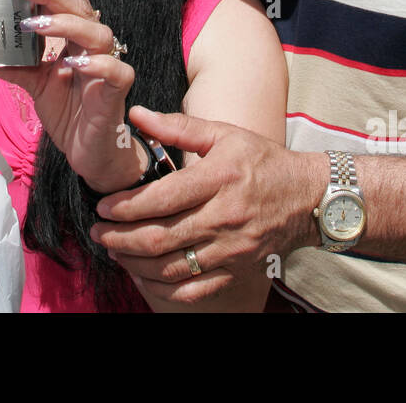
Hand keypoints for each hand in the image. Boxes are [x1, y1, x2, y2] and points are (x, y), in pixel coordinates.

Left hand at [0, 0, 145, 193]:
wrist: (91, 152)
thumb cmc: (70, 113)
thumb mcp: (35, 84)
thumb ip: (13, 66)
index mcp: (76, 37)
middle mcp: (93, 45)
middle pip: (80, 6)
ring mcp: (108, 66)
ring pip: (98, 32)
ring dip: (67, 24)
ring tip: (36, 25)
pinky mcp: (117, 91)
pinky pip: (116, 70)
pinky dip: (97, 63)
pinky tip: (74, 62)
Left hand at [90, 106, 323, 304]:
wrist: (307, 197)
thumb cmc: (262, 161)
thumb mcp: (224, 133)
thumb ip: (178, 125)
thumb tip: (136, 114)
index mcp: (219, 178)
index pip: (163, 198)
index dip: (127, 205)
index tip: (102, 206)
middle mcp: (224, 217)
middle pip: (160, 237)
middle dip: (120, 237)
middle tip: (97, 231)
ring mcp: (230, 249)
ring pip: (171, 267)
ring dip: (134, 263)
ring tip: (114, 250)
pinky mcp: (236, 271)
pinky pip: (192, 290)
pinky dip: (162, 288)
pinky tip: (143, 277)